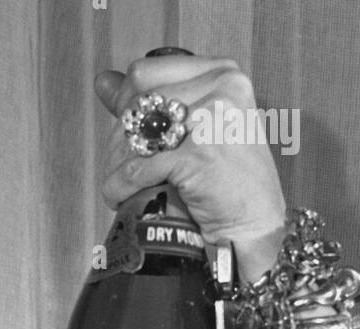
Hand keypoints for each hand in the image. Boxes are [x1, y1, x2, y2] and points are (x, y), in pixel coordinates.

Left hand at [95, 54, 287, 280]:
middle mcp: (221, 88)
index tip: (126, 131)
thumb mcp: (200, 128)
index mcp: (223, 73)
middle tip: (116, 165)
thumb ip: (154, 102)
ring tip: (116, 183)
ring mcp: (211, 120)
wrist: (255, 225)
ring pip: (135, 136)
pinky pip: (138, 168)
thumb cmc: (230, 180)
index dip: (125, 104)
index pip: (146, 73)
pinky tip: (119, 197)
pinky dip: (121, 186)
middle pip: (137, 104)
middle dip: (118, 139)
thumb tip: (103, 81)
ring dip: (115, 164)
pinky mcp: (197, 155)